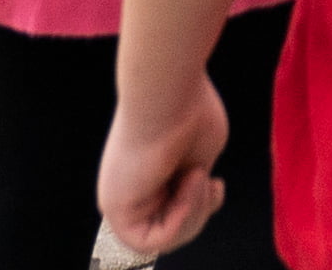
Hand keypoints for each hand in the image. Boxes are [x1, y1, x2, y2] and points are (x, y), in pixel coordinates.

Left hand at [94, 70, 227, 256]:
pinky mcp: (115, 208)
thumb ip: (193, 181)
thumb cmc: (186, 111)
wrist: (168, 91)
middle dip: (200, 212)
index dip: (201, 209)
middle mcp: (130, 188)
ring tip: (197, 175)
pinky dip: (178, 220)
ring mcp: (120, 199)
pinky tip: (187, 183)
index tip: (217, 184)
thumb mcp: (200, 155)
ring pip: (161, 239)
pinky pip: (148, 241)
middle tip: (207, 181)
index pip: (175, 213)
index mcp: (148, 174)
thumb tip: (193, 195)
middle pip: (171, 229)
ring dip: (192, 213)